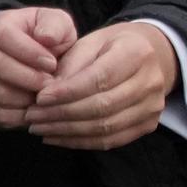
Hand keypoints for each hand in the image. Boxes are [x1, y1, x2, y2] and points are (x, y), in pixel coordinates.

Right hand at [0, 8, 76, 125]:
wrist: (40, 53)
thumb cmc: (50, 35)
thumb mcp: (57, 22)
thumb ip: (54, 25)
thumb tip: (46, 37)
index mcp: (0, 26)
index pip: (3, 37)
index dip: (28, 52)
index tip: (52, 63)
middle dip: (28, 78)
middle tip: (52, 82)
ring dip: (24, 97)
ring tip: (47, 95)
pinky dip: (19, 114)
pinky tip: (38, 108)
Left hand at [24, 20, 178, 150]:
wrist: (147, 57)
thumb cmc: (110, 48)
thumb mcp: (89, 43)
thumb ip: (70, 66)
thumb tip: (48, 95)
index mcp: (138, 53)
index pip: (100, 78)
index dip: (67, 92)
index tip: (39, 98)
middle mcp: (152, 80)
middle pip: (103, 105)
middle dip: (62, 114)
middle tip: (32, 116)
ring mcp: (153, 105)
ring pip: (105, 127)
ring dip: (67, 131)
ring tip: (39, 127)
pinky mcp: (149, 124)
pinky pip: (111, 140)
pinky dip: (80, 142)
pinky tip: (57, 136)